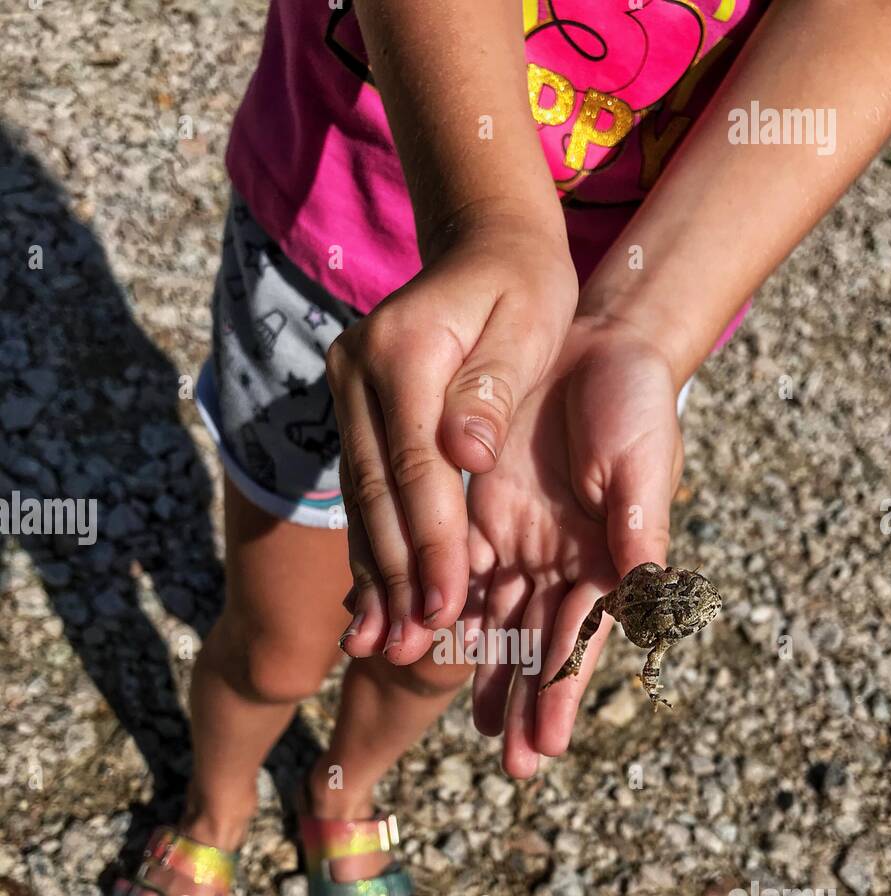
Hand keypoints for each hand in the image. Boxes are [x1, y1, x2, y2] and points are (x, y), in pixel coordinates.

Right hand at [329, 205, 576, 666]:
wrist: (482, 241)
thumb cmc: (524, 285)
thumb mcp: (529, 319)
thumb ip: (495, 389)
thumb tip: (467, 455)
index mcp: (406, 350)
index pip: (416, 466)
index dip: (430, 541)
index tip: (445, 604)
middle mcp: (359, 371)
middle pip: (377, 491)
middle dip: (396, 573)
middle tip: (411, 644)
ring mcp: (347, 390)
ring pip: (360, 498)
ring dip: (374, 573)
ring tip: (385, 642)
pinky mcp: (352, 409)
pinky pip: (362, 490)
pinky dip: (371, 546)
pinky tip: (377, 600)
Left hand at [464, 314, 685, 776]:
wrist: (589, 341)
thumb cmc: (633, 400)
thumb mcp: (643, 460)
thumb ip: (637, 526)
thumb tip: (643, 585)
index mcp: (604, 562)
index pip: (581, 638)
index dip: (563, 690)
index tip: (546, 745)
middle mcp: (558, 565)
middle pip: (535, 646)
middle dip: (523, 703)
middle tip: (510, 763)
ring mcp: (516, 546)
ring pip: (491, 622)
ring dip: (480, 674)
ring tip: (468, 728)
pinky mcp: (477, 518)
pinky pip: (448, 573)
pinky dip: (432, 610)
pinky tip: (414, 646)